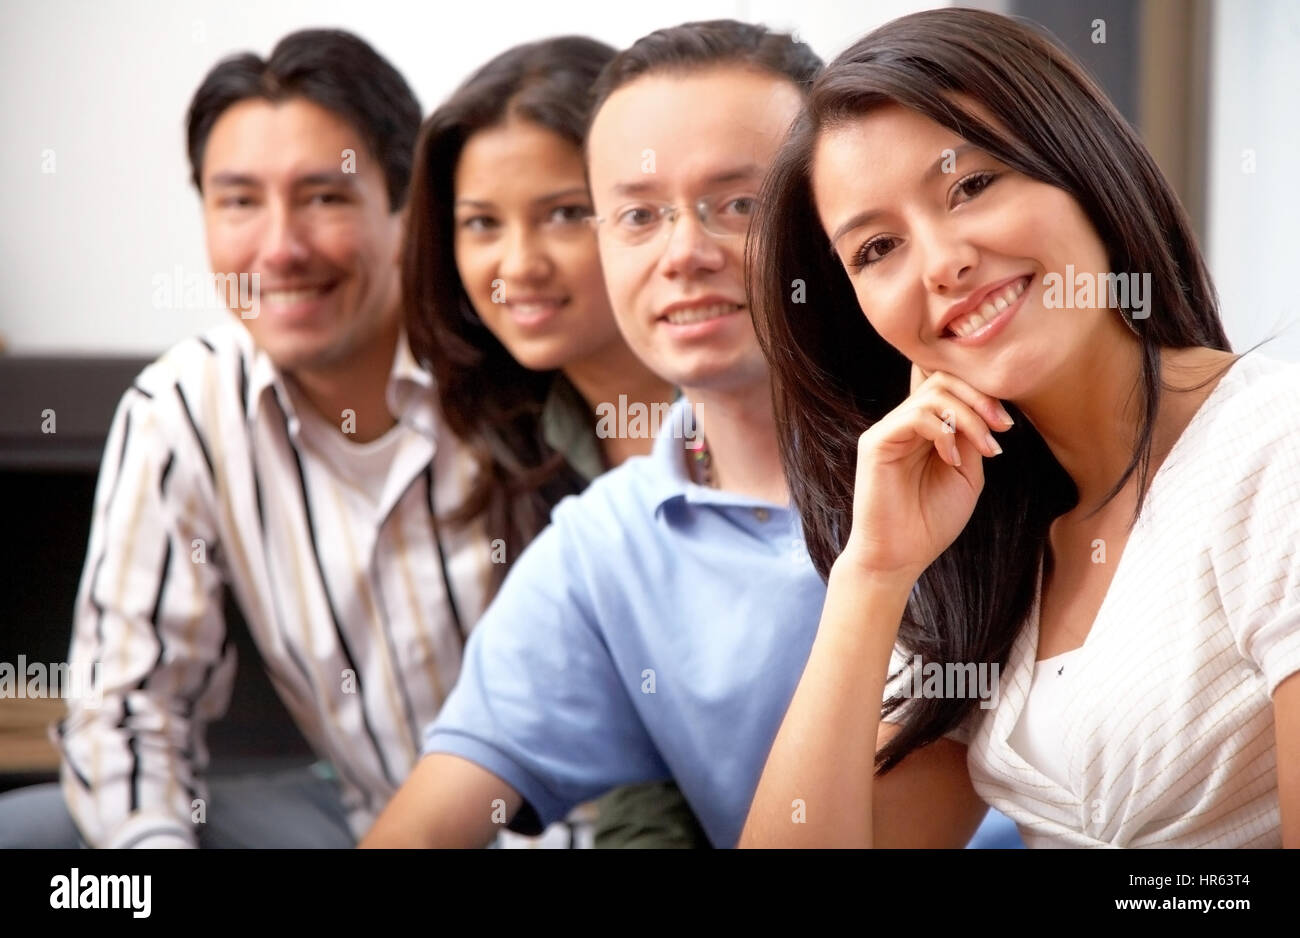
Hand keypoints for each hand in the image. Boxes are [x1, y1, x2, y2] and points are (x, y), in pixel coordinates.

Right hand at [838, 365, 1012, 580]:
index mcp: (924, 430)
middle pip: (942, 380)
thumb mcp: (965, 474)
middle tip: (1003, 427)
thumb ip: (971, 439)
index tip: (1006, 425)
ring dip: (969, 417)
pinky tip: (951, 458)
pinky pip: (914, 416)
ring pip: (932, 394)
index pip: (949, 388)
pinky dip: (943, 432)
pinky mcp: (875, 443)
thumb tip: (983, 409)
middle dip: (980, 399)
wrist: (900, 558)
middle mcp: (903, 424)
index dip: (982, 395)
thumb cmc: (931, 522)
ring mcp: (887, 431)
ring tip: (986, 449)